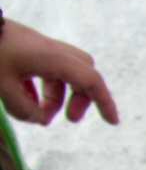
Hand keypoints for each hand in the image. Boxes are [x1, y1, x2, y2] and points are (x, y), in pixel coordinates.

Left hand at [0, 18, 117, 125]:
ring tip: (40, 116)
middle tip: (69, 120)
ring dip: (57, 97)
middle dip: (81, 98)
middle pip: (82, 74)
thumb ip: (25, 109)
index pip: (90, 81)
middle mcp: (52, 52)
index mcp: (53, 59)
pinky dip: (42, 88)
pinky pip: (45, 70)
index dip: (104, 102)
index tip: (112, 122)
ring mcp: (40, 48)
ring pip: (63, 74)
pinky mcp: (27, 47)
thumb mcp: (3, 88)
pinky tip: (26, 100)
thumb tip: (38, 118)